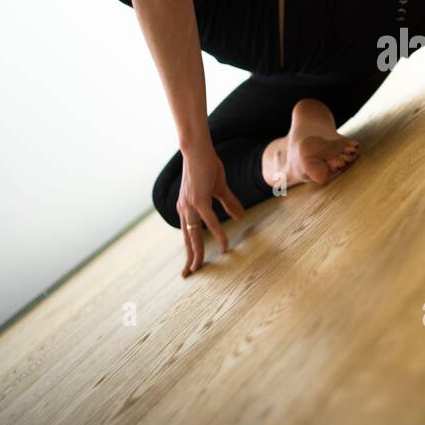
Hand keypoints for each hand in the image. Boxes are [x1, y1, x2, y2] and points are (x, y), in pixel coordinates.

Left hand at [176, 138, 245, 276]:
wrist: (198, 149)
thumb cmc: (207, 165)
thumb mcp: (219, 187)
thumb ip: (228, 203)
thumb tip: (240, 217)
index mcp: (186, 207)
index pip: (187, 233)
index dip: (189, 249)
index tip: (190, 264)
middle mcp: (185, 209)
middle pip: (187, 238)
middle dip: (188, 257)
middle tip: (188, 275)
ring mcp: (190, 205)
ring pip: (194, 235)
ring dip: (197, 252)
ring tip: (199, 267)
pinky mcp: (199, 199)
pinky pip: (210, 222)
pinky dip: (217, 234)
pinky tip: (224, 246)